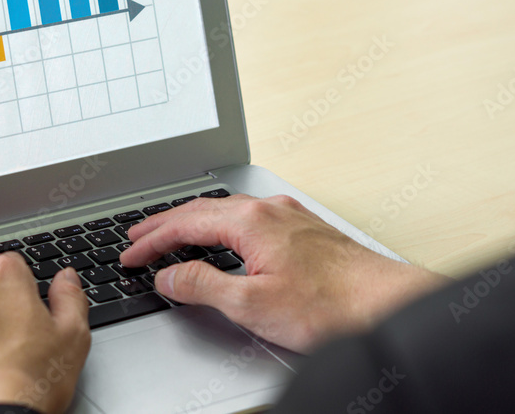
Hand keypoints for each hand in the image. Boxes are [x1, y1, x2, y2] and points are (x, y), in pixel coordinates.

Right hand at [119, 194, 446, 352]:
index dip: (151, 241)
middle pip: (201, 210)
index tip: (129, 255)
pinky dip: (220, 225)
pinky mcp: (302, 228)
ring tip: (169, 235)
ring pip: (226, 211)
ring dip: (192, 222)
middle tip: (136, 238)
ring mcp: (287, 216)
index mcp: (250, 222)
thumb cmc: (332, 305)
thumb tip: (169, 276)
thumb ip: (203, 286)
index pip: (184, 225)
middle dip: (163, 224)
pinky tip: (222, 237)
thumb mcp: (252, 304)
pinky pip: (248, 217)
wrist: (386, 302)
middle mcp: (268, 210)